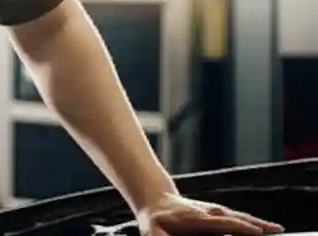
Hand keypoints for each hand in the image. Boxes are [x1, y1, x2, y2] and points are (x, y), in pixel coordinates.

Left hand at [138, 193, 283, 235]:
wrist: (156, 200)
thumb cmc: (155, 219)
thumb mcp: (152, 230)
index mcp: (196, 217)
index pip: (221, 222)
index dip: (239, 227)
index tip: (256, 231)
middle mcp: (209, 212)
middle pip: (235, 218)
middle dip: (254, 225)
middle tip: (276, 231)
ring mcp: (214, 211)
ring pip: (240, 216)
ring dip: (259, 223)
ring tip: (278, 229)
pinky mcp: (218, 213)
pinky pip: (239, 218)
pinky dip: (255, 222)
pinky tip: (270, 228)